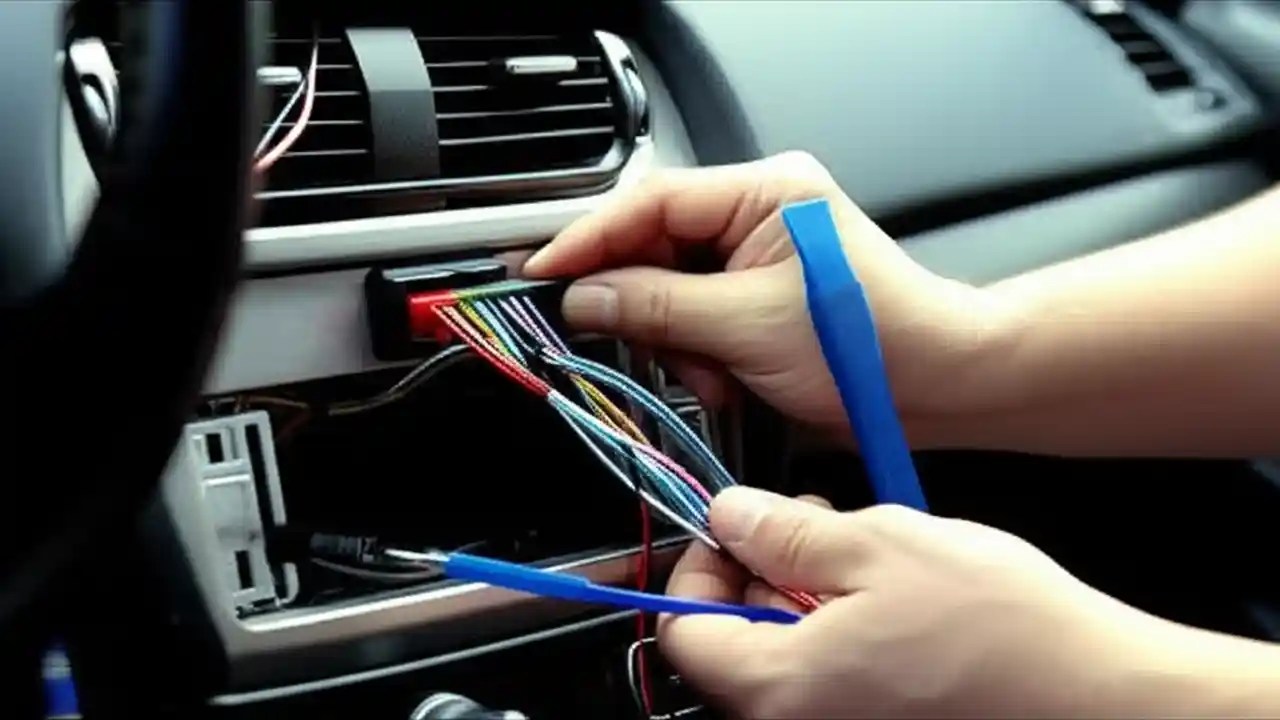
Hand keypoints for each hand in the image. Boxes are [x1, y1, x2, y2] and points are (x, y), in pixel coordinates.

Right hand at [524, 152, 1003, 439]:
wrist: (936, 388)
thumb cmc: (874, 340)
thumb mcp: (749, 325)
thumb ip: (657, 307)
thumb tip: (586, 296)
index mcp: (764, 192)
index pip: (652, 203)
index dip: (590, 239)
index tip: (543, 272)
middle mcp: (757, 215)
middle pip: (654, 247)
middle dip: (642, 305)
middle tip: (617, 340)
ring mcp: (756, 258)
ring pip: (668, 291)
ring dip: (673, 342)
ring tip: (710, 375)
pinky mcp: (757, 299)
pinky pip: (695, 320)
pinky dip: (697, 357)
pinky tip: (725, 380)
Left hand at [659, 488, 1247, 717]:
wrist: (1103, 695)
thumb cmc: (1004, 633)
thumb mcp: (877, 547)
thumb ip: (782, 533)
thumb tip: (728, 516)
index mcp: (779, 691)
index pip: (682, 633)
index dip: (697, 570)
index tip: (731, 529)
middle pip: (732, 646)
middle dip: (758, 574)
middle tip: (805, 527)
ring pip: (784, 658)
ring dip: (801, 598)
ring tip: (863, 558)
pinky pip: (830, 679)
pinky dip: (839, 630)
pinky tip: (888, 597)